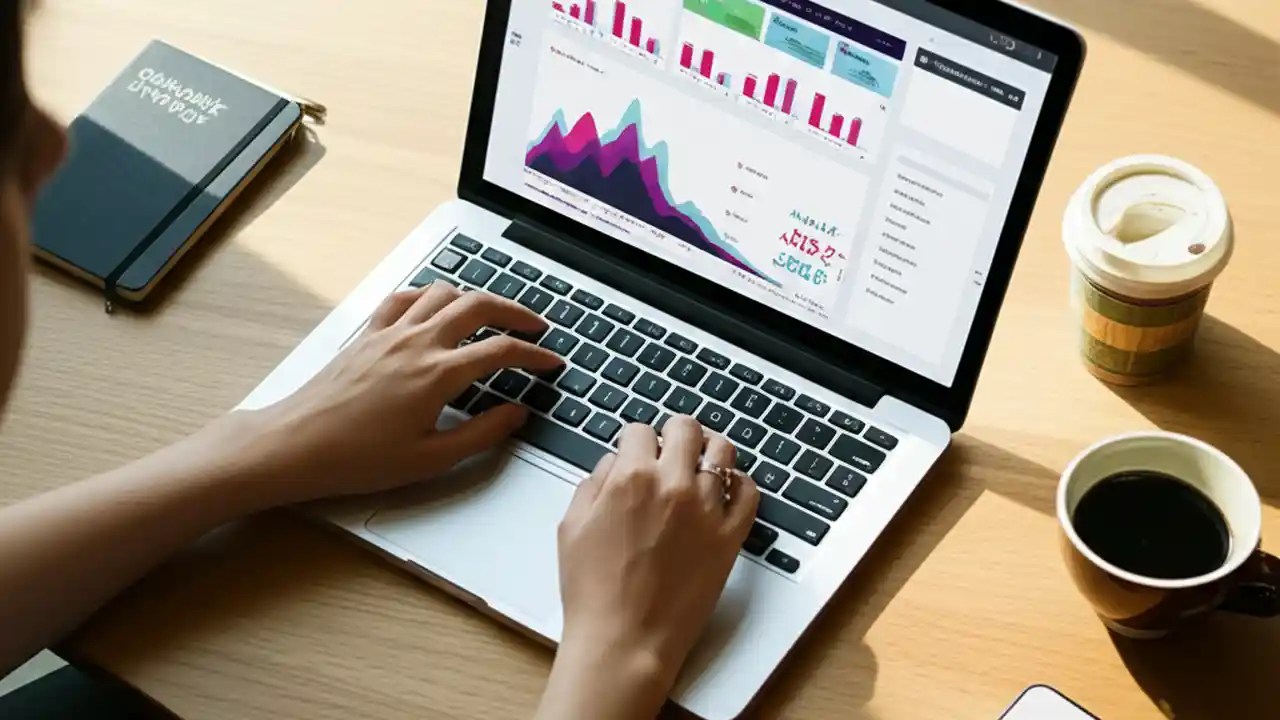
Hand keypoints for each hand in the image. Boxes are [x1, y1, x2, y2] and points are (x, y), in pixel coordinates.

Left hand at [231, 283, 562, 506]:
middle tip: (537, 325)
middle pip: (479, 306)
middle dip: (516, 311)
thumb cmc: (357, 459)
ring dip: (476, 297)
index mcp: (437, 375)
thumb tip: (516, 415)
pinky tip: (436, 306)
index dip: (535, 355)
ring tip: (493, 314)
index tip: (551, 363)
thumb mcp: (431, 460)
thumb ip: (482, 434)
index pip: (501, 351)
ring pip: (443, 293)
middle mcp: (416, 343)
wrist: (296, 445)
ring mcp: (390, 333)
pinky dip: (429, 295)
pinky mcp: (368, 334)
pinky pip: (405, 297)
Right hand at [536, 417, 759, 719]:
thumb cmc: (593, 592)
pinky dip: (740, 484)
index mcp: (631, 478)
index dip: (635, 439)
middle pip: (687, 428)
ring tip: (702, 463)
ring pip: (723, 452)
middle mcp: (673, 485)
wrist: (624, 640)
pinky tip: (727, 490)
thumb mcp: (572, 527)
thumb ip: (593, 484)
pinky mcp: (729, 537)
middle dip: (676, 433)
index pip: (640, 430)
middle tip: (672, 447)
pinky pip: (749, 493)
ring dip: (709, 452)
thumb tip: (612, 465)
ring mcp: (706, 510)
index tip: (637, 450)